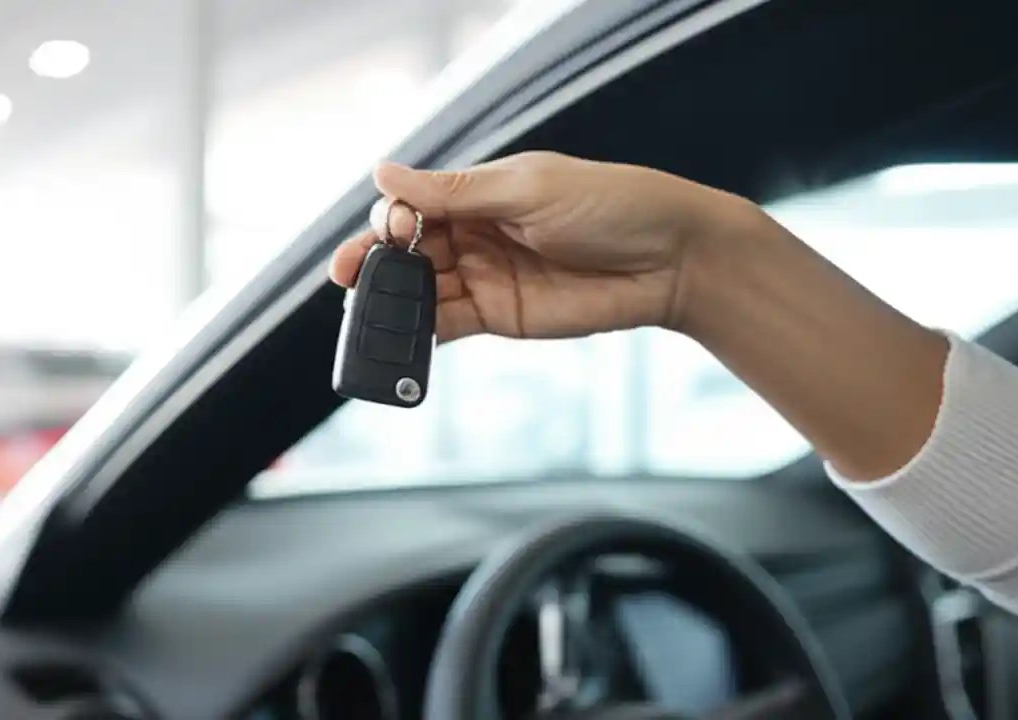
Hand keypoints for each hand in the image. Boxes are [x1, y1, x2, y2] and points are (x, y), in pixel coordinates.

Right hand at [328, 151, 750, 341]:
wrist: (672, 259)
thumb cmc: (612, 204)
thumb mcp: (529, 188)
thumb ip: (455, 191)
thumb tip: (383, 173)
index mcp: (479, 192)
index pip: (413, 204)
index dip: (390, 218)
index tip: (389, 230)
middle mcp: (474, 233)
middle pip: (406, 249)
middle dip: (373, 263)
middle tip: (346, 278)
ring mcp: (484, 277)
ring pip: (419, 290)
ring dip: (389, 302)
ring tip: (364, 314)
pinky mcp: (500, 316)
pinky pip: (446, 326)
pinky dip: (418, 335)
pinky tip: (396, 341)